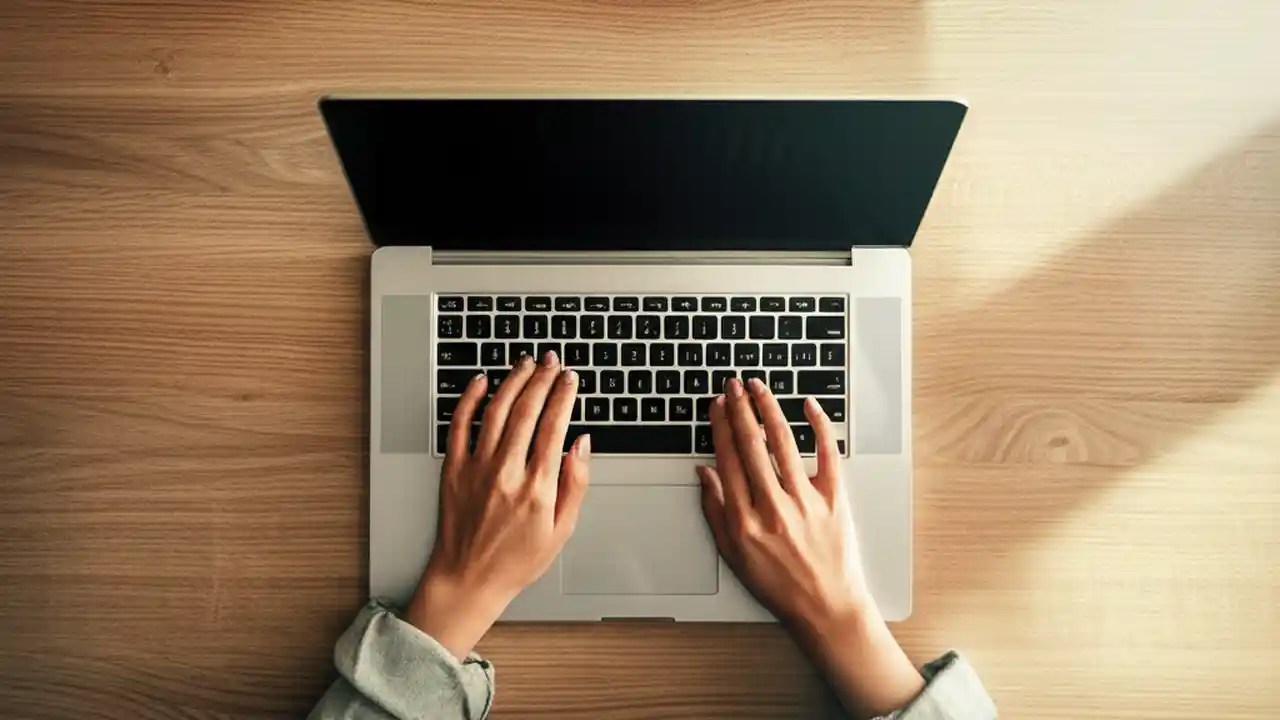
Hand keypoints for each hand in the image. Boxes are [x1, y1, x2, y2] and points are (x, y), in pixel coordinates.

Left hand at [404, 351, 589, 658]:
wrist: (467, 580)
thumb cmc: (515, 561)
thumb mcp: (561, 531)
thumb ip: (576, 485)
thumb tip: (582, 445)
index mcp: (537, 488)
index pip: (555, 427)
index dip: (564, 396)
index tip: (570, 379)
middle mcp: (506, 473)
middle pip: (527, 411)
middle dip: (543, 379)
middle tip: (552, 362)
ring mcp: (476, 469)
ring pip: (496, 411)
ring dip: (513, 381)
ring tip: (526, 363)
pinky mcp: (453, 470)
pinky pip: (459, 425)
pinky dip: (469, 399)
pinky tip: (481, 381)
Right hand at [698, 378, 922, 718]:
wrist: (826, 607)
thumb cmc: (780, 585)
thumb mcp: (733, 555)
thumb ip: (715, 512)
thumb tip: (705, 474)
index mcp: (745, 520)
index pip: (728, 460)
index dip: (720, 428)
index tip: (716, 406)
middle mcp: (773, 506)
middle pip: (751, 445)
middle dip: (739, 409)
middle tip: (732, 386)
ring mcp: (806, 501)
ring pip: (783, 442)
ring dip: (768, 409)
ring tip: (758, 387)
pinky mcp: (834, 499)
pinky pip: (827, 454)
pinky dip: (819, 427)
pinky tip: (809, 406)